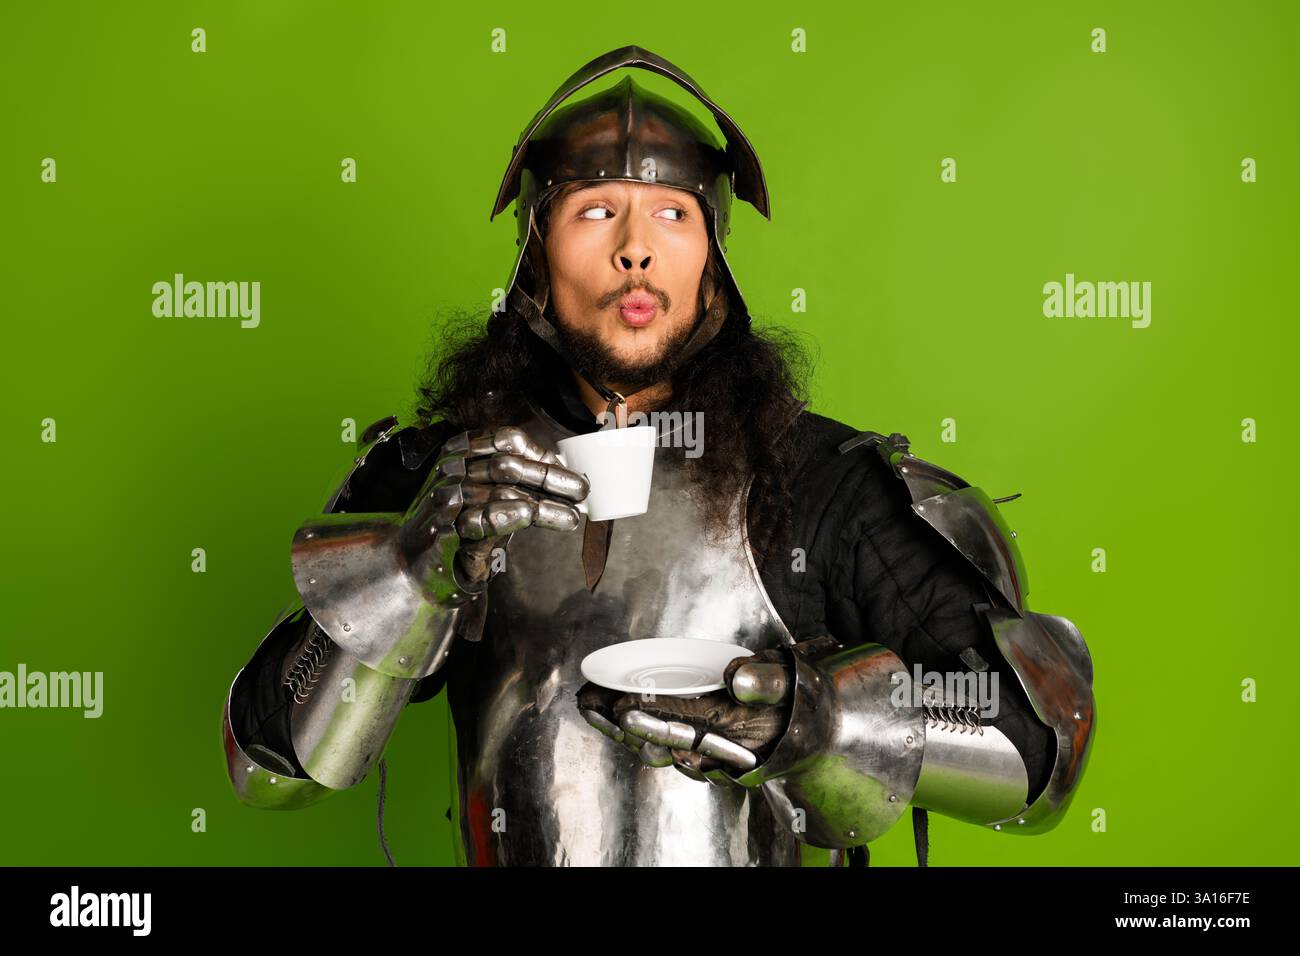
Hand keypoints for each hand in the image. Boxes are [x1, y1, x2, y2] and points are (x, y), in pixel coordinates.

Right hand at [400, 425, 589, 597]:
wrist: (413, 563)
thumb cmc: (455, 523)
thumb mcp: (482, 491)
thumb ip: (515, 478)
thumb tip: (564, 472)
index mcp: (460, 451)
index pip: (507, 440)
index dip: (542, 455)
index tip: (571, 471)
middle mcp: (451, 469)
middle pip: (509, 466)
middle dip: (551, 479)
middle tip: (582, 492)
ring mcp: (445, 498)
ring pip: (503, 493)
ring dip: (544, 505)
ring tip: (571, 517)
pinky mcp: (444, 530)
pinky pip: (483, 519)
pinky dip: (511, 515)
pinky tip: (532, 515)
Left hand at [577, 647, 794, 783]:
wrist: (819, 733)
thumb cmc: (801, 699)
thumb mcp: (789, 679)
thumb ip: (766, 679)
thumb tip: (736, 678)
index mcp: (736, 728)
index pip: (687, 719)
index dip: (652, 713)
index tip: (621, 705)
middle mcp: (718, 748)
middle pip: (662, 738)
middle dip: (622, 723)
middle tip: (589, 704)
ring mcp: (709, 754)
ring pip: (657, 745)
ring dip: (622, 730)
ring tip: (591, 710)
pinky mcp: (703, 752)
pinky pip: (663, 747)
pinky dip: (637, 735)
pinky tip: (613, 721)